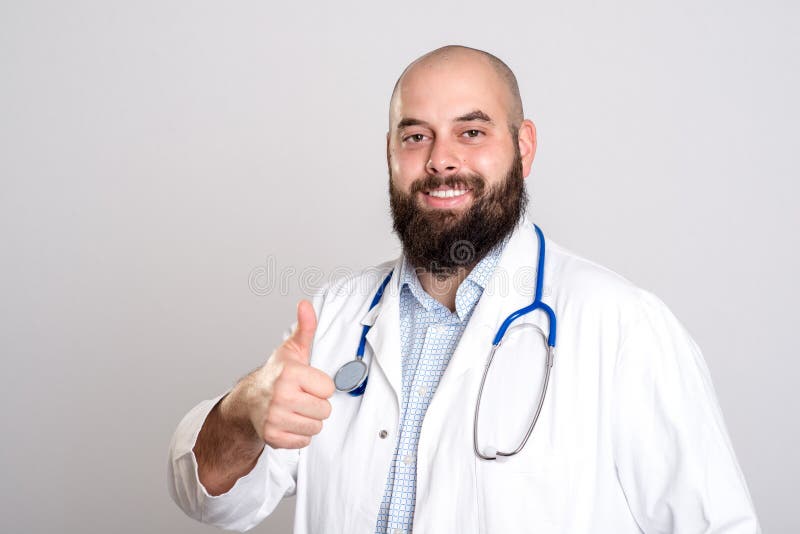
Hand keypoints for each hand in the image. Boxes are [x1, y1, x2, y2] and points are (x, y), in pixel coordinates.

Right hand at [221, 300, 334, 448]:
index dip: (320, 386)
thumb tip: (305, 304)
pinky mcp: (273, 436)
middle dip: (316, 404)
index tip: (306, 382)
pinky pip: (304, 441)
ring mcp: (275, 418)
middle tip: (300, 397)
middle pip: (325, 410)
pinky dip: (299, 434)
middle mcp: (281, 396)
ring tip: (295, 409)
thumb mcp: (292, 349)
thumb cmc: (277, 374)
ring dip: (309, 420)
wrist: (249, 400)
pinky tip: (289, 422)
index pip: (328, 388)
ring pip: (316, 427)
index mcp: (290, 374)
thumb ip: (305, 327)